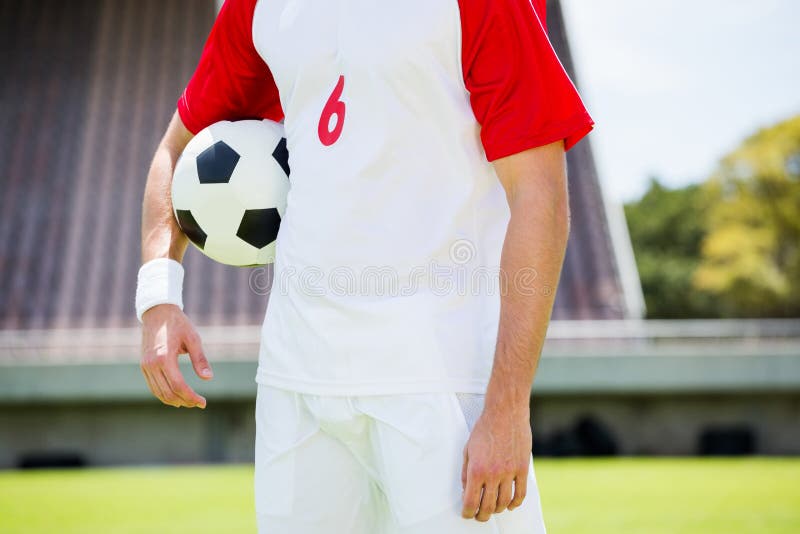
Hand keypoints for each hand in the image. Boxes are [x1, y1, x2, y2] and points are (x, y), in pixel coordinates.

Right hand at [140, 304, 212, 407]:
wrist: (157, 312)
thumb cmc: (178, 324)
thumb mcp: (193, 339)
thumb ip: (200, 359)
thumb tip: (208, 378)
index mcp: (164, 358)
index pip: (178, 386)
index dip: (191, 397)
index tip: (203, 403)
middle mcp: (152, 364)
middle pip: (168, 393)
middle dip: (185, 401)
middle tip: (198, 403)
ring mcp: (145, 366)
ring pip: (158, 392)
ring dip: (174, 401)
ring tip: (189, 402)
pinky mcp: (143, 365)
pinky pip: (153, 386)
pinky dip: (164, 394)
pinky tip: (175, 395)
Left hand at [461, 405, 531, 520]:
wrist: (505, 413)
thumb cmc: (485, 428)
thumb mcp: (468, 450)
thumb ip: (466, 472)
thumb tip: (466, 490)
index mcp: (476, 470)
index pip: (471, 502)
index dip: (468, 512)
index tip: (467, 514)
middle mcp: (493, 474)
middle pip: (488, 506)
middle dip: (482, 515)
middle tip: (479, 516)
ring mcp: (509, 472)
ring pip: (504, 502)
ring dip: (497, 510)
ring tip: (493, 509)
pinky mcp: (522, 469)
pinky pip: (521, 494)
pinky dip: (515, 503)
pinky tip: (510, 504)